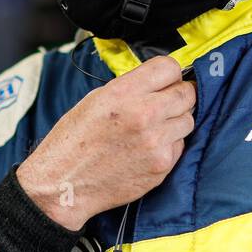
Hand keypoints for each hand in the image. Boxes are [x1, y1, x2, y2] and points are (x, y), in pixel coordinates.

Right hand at [17, 55, 194, 230]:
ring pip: (188, 120)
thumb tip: (156, 84)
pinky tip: (146, 150)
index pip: (169, 67)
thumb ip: (129, 89)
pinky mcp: (161, 165)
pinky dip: (168, 145)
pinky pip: (179, 146)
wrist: (64, 184)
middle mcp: (143, 114)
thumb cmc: (72, 143)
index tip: (166, 80)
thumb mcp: (94, 101)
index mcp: (123, 93)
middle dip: (178, 96)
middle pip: (187, 93)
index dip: (169, 73)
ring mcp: (155, 142)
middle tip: (166, 104)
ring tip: (152, 129)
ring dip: (175, 122)